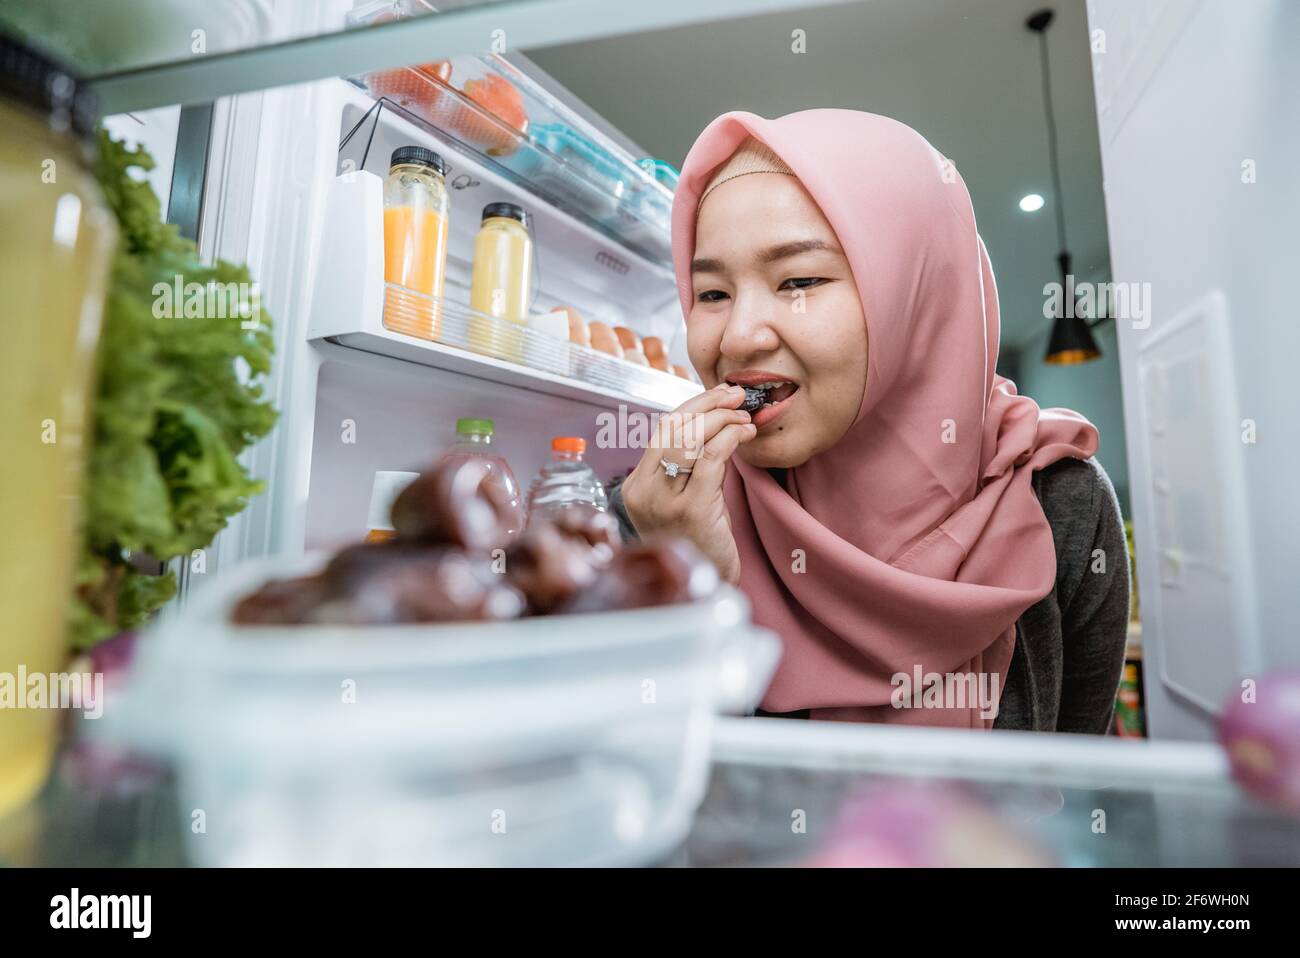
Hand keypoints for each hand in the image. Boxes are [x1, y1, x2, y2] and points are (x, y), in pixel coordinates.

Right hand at [620, 383, 756, 584]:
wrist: (707, 586)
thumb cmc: (700, 542)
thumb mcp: (682, 499)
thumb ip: (685, 466)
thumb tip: (712, 420)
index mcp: (635, 488)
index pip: (660, 431)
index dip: (692, 405)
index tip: (719, 394)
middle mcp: (643, 494)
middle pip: (671, 429)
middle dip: (707, 405)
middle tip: (737, 396)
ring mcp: (663, 503)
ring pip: (688, 440)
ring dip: (721, 420)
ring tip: (744, 417)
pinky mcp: (691, 511)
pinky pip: (709, 460)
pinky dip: (729, 438)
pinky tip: (744, 434)